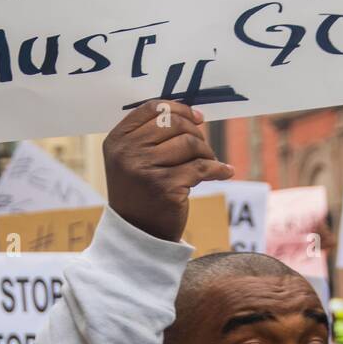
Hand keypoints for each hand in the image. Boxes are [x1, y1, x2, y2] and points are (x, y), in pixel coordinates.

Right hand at [104, 99, 232, 242]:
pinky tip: (225, 172)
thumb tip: (195, 115)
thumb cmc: (141, 193)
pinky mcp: (165, 187)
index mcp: (117, 140)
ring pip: (189, 143)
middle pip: (173, 123)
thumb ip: (152, 135)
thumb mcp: (134, 160)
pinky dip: (218, 168)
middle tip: (203, 150)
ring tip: (209, 164)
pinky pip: (201, 167)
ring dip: (206, 152)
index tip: (199, 118)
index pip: (152, 108)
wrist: (139, 235)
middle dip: (196, 134)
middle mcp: (127, 153)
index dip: (180, 109)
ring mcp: (144, 170)